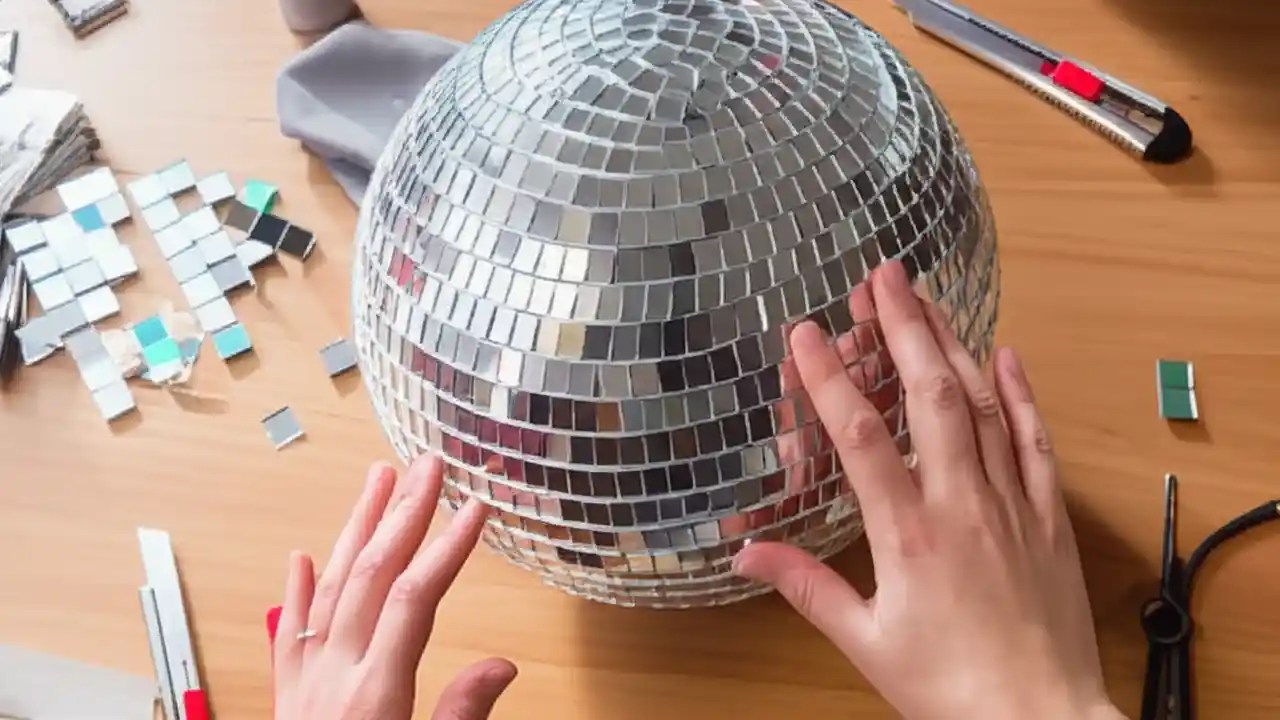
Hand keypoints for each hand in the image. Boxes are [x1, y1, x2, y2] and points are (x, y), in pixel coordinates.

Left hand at [272, 455, 516, 719]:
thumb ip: (461, 714)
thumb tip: (503, 666)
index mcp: (375, 695)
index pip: (415, 600)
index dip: (447, 548)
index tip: (474, 508)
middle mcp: (335, 675)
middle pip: (372, 576)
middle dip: (405, 514)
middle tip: (428, 466)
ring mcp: (305, 682)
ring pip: (331, 588)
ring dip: (358, 529)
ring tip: (379, 480)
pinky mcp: (288, 697)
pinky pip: (290, 630)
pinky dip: (298, 589)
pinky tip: (303, 557)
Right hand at [734, 261, 1124, 719]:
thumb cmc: (953, 689)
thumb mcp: (866, 642)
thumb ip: (807, 588)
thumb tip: (746, 552)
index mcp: (909, 535)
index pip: (861, 437)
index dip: (828, 378)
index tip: (803, 333)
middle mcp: (962, 504)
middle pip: (930, 396)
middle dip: (904, 328)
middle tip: (883, 276)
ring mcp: (1011, 504)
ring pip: (983, 405)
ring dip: (953, 345)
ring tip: (927, 297)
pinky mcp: (1048, 517)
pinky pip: (1036, 441)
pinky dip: (1021, 392)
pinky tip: (1006, 353)